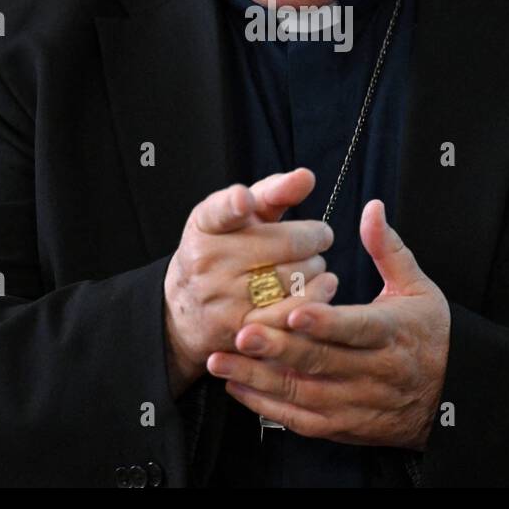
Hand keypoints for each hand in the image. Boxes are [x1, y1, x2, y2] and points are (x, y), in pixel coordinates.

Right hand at [163, 168, 339, 398]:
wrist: (186, 310)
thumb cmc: (223, 251)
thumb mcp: (238, 216)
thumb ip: (273, 192)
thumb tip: (307, 176)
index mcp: (206, 225)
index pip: (220, 211)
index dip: (233, 205)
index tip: (243, 200)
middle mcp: (209, 261)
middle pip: (287, 244)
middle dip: (314, 239)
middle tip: (317, 239)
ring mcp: (223, 299)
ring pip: (295, 278)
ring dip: (317, 269)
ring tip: (314, 265)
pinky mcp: (242, 332)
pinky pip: (294, 313)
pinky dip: (317, 297)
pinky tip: (321, 287)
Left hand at [207, 198, 450, 450]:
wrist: (451, 397)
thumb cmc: (431, 335)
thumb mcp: (417, 287)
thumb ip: (388, 248)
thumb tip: (372, 208)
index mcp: (392, 333)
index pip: (356, 328)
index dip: (325, 323)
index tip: (294, 313)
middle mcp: (374, 371)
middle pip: (322, 362)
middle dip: (278, 349)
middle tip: (241, 334)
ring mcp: (357, 403)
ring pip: (305, 394)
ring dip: (260, 379)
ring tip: (222, 361)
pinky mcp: (344, 425)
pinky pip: (301, 420)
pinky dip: (268, 406)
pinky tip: (239, 387)